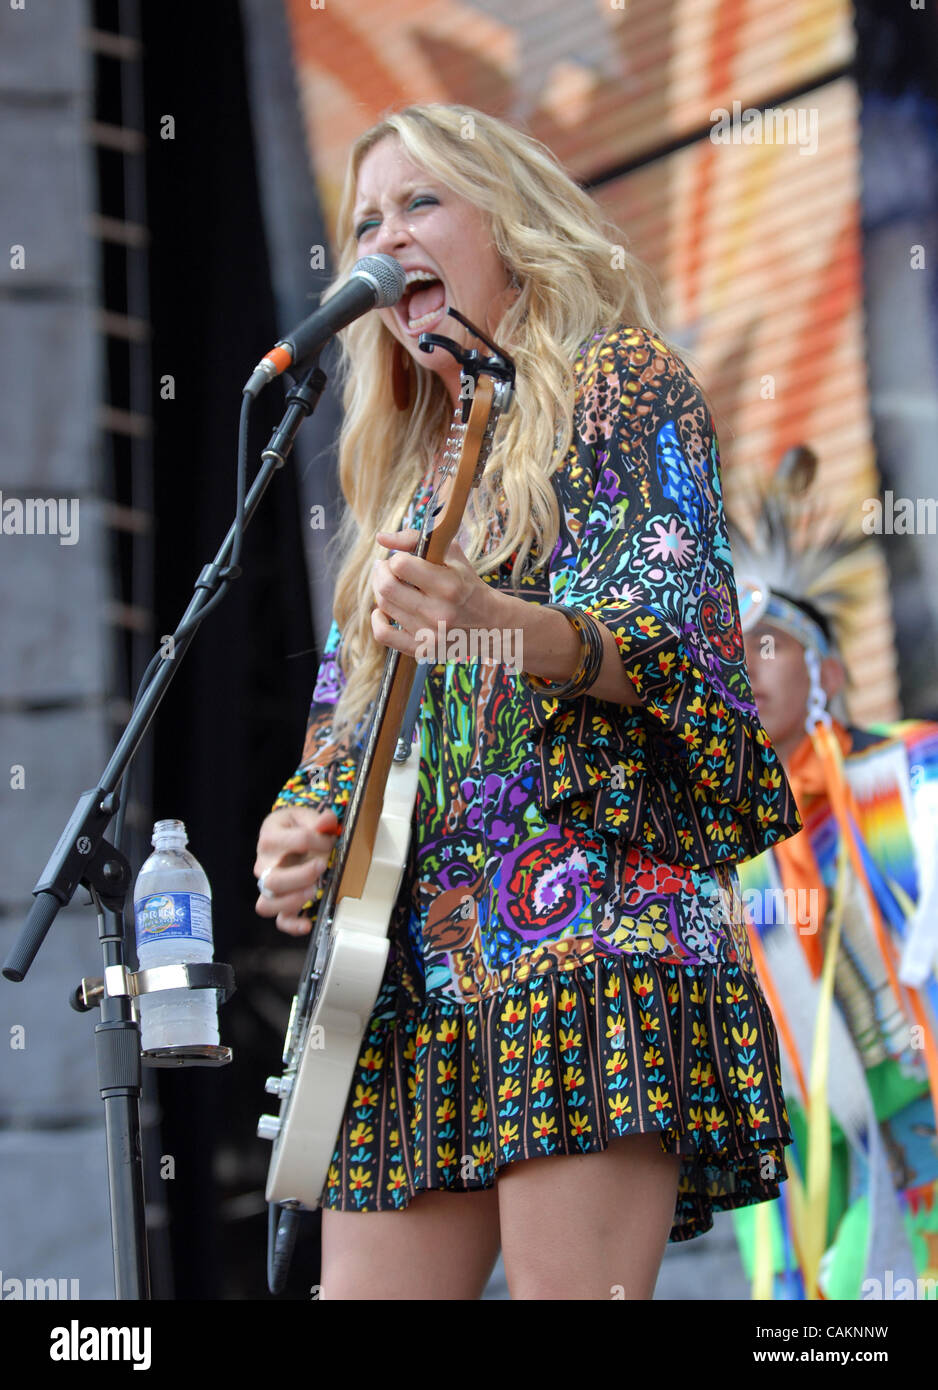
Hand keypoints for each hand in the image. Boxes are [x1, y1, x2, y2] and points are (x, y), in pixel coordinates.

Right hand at [253, 805, 340, 935]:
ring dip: (293, 900)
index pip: (297, 841)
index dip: (319, 840)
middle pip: (273, 880)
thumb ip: (319, 820)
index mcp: (270, 838)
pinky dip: (293, 925)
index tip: (330, 840)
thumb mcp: (304, 816)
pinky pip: (280, 920)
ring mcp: (268, 886)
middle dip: (302, 875)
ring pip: (268, 903)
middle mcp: (263, 865)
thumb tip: (327, 821)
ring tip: (313, 891)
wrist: (283, 835)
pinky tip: (308, 924)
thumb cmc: (294, 827)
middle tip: (322, 866)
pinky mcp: (279, 902)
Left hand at [371, 526, 504, 659]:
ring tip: (391, 585)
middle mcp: (438, 612)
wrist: (490, 624)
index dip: (396, 558)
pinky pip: (384, 635)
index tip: (401, 560)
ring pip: (384, 607)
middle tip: (387, 569)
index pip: (401, 565)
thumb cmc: (468, 583)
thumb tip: (381, 538)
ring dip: (381, 591)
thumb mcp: (452, 554)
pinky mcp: (423, 650)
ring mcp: (429, 634)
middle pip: (387, 587)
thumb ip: (416, 539)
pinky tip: (383, 612)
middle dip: (381, 573)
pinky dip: (377, 620)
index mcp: (448, 585)